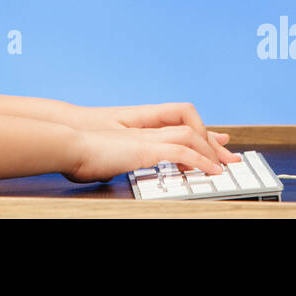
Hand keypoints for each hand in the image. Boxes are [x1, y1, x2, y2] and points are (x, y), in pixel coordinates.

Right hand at [67, 102, 238, 169]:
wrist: (65, 142)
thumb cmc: (75, 151)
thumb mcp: (100, 157)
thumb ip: (110, 161)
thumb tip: (107, 171)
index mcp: (135, 131)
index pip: (174, 125)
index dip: (195, 132)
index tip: (211, 142)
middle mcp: (144, 129)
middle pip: (188, 126)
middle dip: (211, 141)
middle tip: (229, 155)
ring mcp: (145, 136)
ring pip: (190, 135)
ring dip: (210, 150)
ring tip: (224, 166)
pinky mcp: (145, 148)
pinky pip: (182, 151)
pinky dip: (201, 160)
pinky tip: (212, 171)